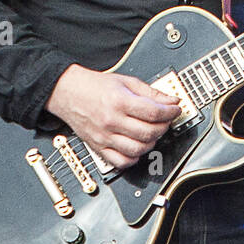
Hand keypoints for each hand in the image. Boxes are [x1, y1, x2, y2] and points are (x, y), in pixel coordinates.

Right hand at [45, 64, 181, 169]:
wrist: (68, 92)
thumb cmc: (94, 86)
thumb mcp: (125, 82)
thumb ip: (150, 92)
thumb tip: (171, 101)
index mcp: (119, 101)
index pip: (153, 112)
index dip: (170, 112)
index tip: (175, 109)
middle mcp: (111, 121)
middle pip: (148, 132)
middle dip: (164, 127)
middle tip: (165, 120)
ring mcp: (104, 136)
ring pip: (138, 149)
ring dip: (152, 143)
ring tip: (152, 133)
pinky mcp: (99, 147)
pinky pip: (121, 162)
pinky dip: (134, 158)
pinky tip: (137, 148)